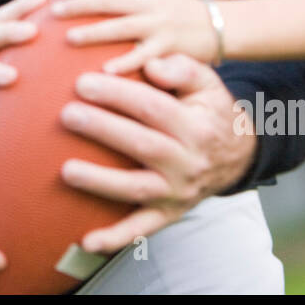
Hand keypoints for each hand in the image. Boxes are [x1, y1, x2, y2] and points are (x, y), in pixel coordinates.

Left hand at [52, 0, 217, 72]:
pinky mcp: (167, 49)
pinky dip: (125, 64)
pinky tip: (104, 71)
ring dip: (94, 32)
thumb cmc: (179, 2)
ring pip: (122, 27)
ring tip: (69, 38)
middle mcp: (152, 2)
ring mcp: (159, 26)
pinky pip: (143, 57)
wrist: (214, 27)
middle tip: (55, 12)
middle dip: (79, 5)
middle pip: (109, 0)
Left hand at [59, 54, 257, 253]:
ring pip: (136, 188)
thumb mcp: (207, 83)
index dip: (117, 94)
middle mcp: (188, 162)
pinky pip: (141, 229)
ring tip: (66, 171)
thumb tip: (150, 63)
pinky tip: (86, 241)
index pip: (152, 107)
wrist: (238, 157)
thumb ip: (182, 68)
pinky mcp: (169, 214)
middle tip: (67, 114)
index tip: (82, 82)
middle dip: (103, 129)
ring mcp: (178, 192)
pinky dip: (115, 238)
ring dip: (100, 182)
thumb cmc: (210, 112)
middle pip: (141, 145)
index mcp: (196, 126)